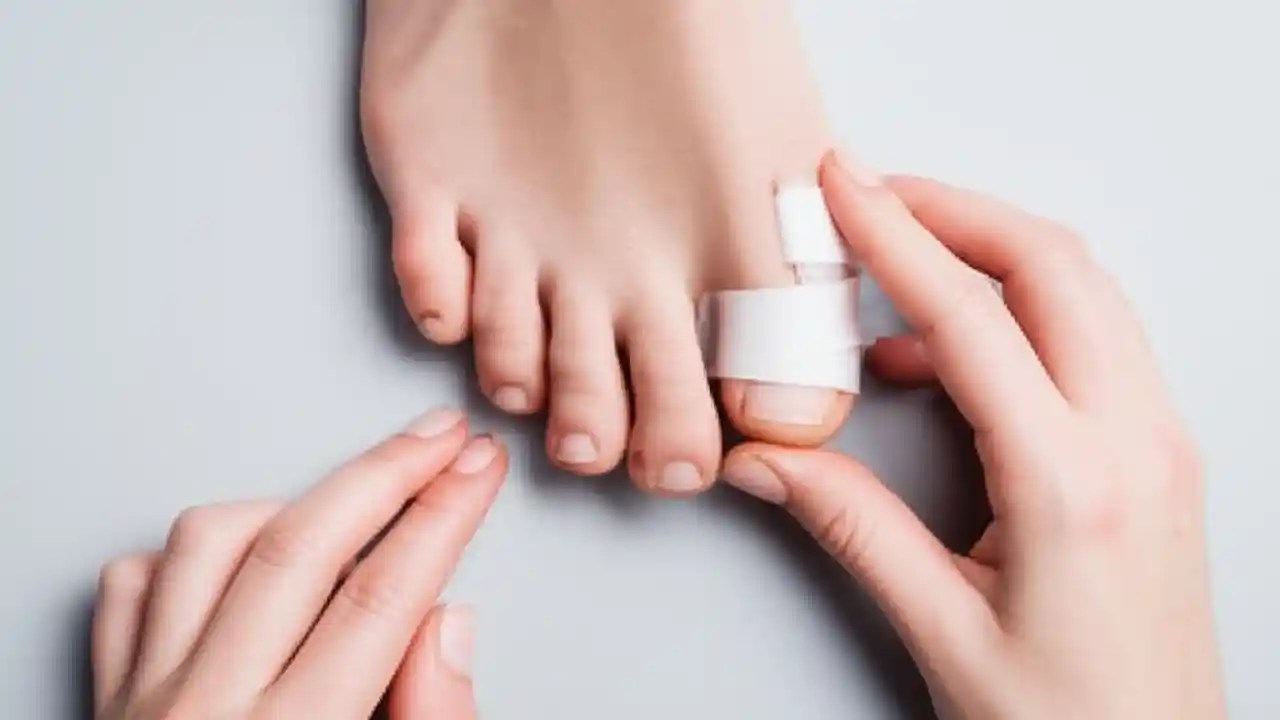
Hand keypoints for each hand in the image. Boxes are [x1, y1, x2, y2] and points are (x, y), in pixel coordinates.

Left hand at [92, 409, 504, 719]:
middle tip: (442, 437)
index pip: (385, 594)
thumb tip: (445, 625)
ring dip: (292, 502)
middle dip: (386, 472)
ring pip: (208, 544)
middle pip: (304, 545)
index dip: (444, 517)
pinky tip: (243, 556)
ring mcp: (146, 706)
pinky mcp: (108, 706)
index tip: (479, 470)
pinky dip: (190, 555)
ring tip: (353, 497)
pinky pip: (133, 591)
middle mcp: (206, 715)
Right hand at [723, 154, 1224, 718]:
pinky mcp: (1154, 455)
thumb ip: (852, 528)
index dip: (899, 239)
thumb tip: (768, 458)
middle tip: (871, 193)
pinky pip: (1090, 342)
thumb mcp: (942, 631)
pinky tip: (939, 353)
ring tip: (898, 257)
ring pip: (1082, 292)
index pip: (976, 319)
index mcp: (1075, 485)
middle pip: (1052, 268)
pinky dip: (1016, 313)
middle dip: (955, 211)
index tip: (845, 189)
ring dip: (991, 253)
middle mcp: (1135, 444)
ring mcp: (1158, 444)